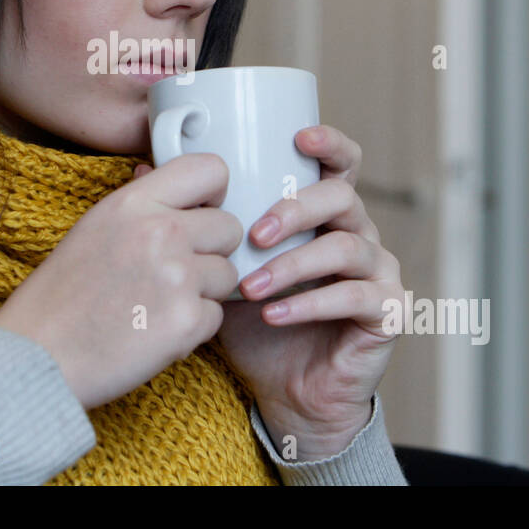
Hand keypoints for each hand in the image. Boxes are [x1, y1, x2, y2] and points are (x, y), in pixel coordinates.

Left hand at [136, 124, 402, 460]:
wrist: (285, 392)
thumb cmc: (255, 322)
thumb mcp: (220, 267)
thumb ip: (195, 221)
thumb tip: (142, 171)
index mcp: (325, 214)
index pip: (341, 165)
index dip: (330, 143)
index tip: (300, 136)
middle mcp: (360, 234)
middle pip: (342, 197)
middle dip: (296, 208)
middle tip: (254, 234)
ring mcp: (379, 272)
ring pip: (346, 246)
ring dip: (293, 264)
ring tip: (250, 288)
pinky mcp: (387, 312)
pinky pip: (355, 296)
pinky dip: (309, 304)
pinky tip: (273, 314)